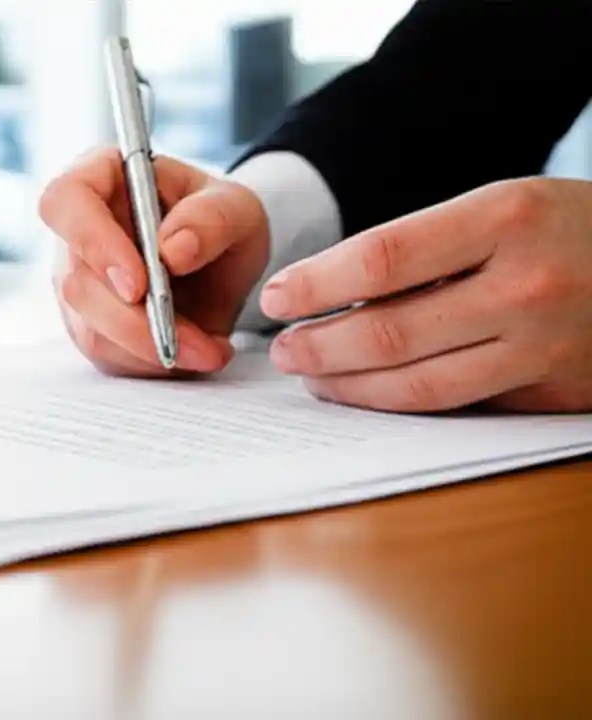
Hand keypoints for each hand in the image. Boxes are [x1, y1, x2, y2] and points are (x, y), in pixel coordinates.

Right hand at [39, 148, 270, 376]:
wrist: (222, 263)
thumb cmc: (218, 219)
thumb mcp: (237, 207)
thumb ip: (212, 218)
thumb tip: (173, 248)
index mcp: (99, 178)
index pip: (65, 201)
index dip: (92, 243)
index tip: (137, 283)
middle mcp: (76, 233)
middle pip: (76, 282)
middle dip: (135, 321)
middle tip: (195, 340)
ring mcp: (78, 282)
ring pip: (91, 328)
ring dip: (152, 348)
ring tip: (209, 348)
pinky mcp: (90, 325)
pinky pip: (108, 354)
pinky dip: (152, 362)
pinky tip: (192, 352)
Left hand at [261, 177, 591, 412]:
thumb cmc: (567, 230)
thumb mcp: (503, 209)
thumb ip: (425, 250)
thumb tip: (328, 297)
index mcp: (507, 218)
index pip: (382, 258)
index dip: (316, 284)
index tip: (276, 296)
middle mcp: (527, 285)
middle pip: (390, 332)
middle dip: (319, 347)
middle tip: (282, 351)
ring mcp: (545, 347)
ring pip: (419, 385)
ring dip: (350, 387)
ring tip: (312, 376)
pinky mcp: (554, 393)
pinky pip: (460, 406)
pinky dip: (402, 404)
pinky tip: (367, 394)